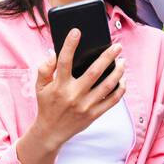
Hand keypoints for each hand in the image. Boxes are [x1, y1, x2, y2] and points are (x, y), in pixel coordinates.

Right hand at [28, 28, 126, 152]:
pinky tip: (122, 80)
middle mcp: (73, 95)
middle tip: (117, 46)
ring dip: (118, 72)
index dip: (70, 45)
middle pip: (94, 72)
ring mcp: (85, 105)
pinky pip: (112, 100)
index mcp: (59, 85)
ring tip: (123, 61)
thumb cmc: (47, 105)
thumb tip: (54, 53)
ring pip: (107, 85)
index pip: (64, 61)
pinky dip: (120, 89)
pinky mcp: (94, 114)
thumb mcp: (40, 87)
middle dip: (107, 56)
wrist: (51, 132)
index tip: (77, 31)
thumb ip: (45, 69)